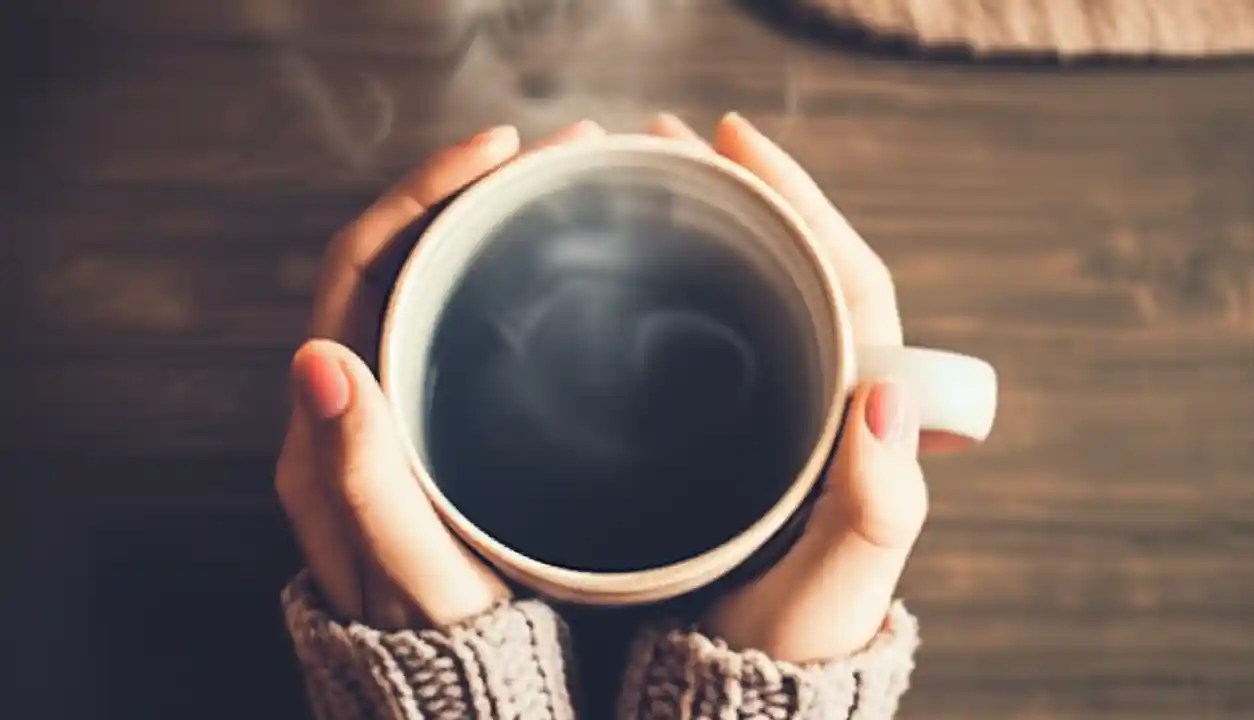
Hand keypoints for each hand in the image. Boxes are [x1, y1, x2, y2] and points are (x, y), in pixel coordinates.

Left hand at [275, 120, 605, 628]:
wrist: (466, 696)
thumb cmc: (450, 648)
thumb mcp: (419, 573)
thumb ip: (367, 478)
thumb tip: (316, 355)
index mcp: (330, 430)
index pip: (357, 269)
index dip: (420, 196)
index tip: (500, 153)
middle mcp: (351, 407)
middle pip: (391, 259)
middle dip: (466, 189)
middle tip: (560, 152)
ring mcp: (394, 412)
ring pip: (425, 283)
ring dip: (485, 221)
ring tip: (565, 185)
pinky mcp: (436, 426)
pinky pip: (453, 324)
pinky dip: (498, 273)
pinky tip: (554, 261)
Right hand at [650, 112, 927, 661]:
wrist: (731, 687)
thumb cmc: (789, 641)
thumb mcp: (839, 581)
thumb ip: (875, 503)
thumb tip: (886, 397)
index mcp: (862, 418)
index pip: (847, 277)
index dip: (800, 201)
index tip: (735, 141)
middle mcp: (821, 399)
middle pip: (795, 265)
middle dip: (741, 195)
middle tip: (668, 140)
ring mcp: (768, 410)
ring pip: (749, 292)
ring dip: (706, 228)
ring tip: (640, 178)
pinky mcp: (717, 432)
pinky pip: (705, 339)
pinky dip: (674, 289)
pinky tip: (627, 267)